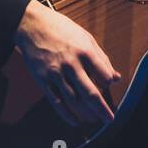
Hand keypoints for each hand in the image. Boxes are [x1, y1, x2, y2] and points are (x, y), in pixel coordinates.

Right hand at [13, 0, 120, 126]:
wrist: (32, 25)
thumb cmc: (62, 30)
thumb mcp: (86, 38)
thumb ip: (102, 59)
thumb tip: (116, 78)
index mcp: (84, 52)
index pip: (103, 76)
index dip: (108, 83)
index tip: (108, 85)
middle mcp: (71, 64)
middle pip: (90, 93)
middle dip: (102, 109)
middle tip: (110, 119)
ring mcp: (56, 74)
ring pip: (74, 100)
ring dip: (86, 113)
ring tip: (94, 120)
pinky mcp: (43, 80)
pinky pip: (56, 102)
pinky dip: (66, 114)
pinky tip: (75, 121)